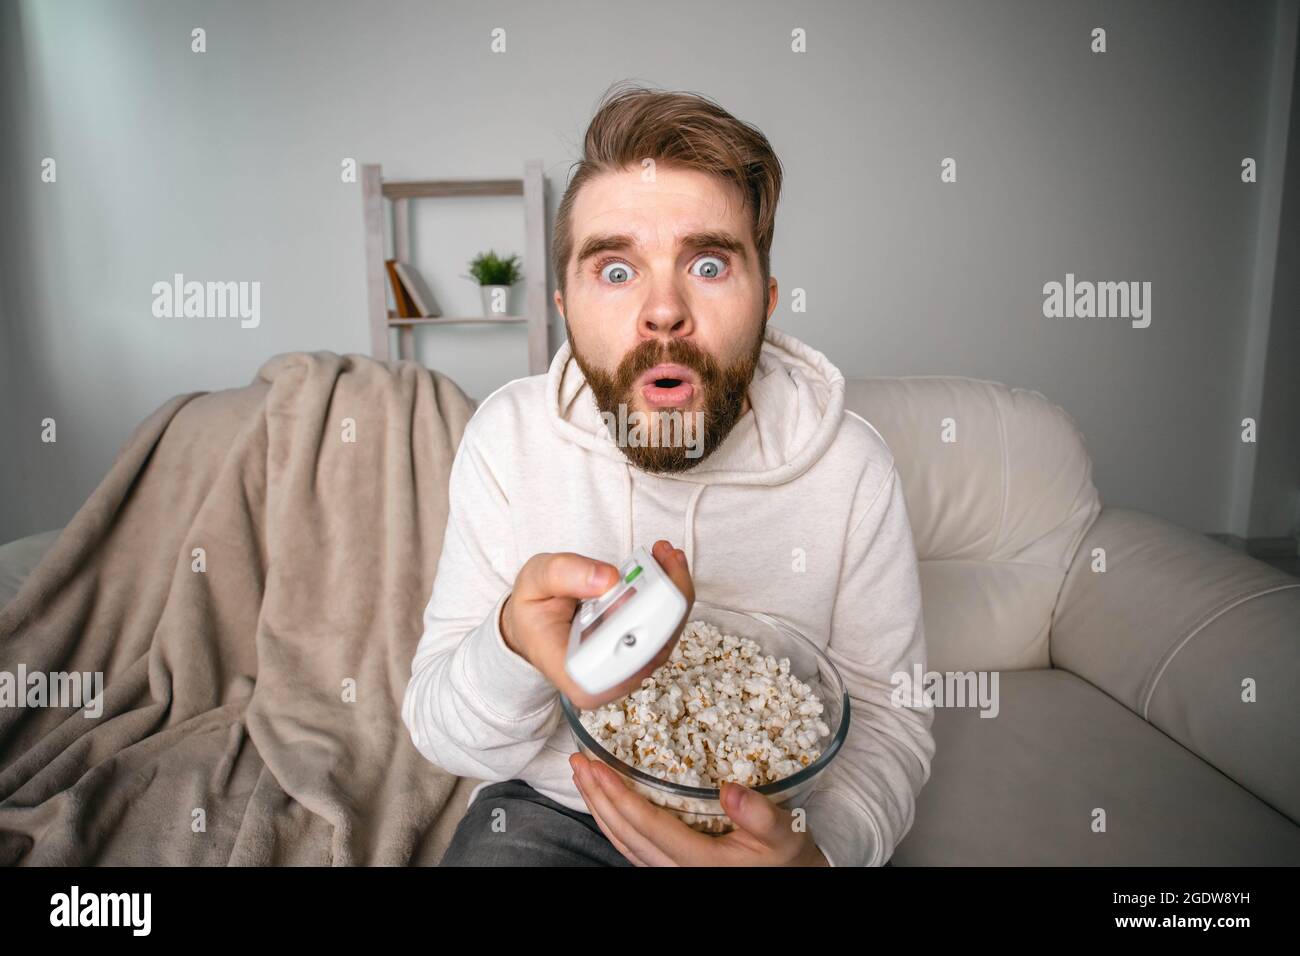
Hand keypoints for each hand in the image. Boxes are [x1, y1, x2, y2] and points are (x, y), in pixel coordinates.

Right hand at [500, 539, 695, 710]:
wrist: (537, 627)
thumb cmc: (534, 613)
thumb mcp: (533, 584)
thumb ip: (561, 575)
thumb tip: (607, 578)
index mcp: (576, 675)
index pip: (619, 664)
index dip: (634, 629)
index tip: (629, 591)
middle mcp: (610, 680)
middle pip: (655, 646)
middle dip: (665, 595)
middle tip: (660, 557)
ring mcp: (630, 667)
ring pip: (668, 633)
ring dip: (673, 589)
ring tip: (664, 555)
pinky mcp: (643, 651)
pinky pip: (667, 624)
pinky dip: (670, 593)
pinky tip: (665, 565)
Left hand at [569, 752, 829, 865]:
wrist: (791, 879)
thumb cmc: (787, 857)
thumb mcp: (783, 833)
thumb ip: (758, 814)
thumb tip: (730, 789)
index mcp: (701, 862)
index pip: (648, 827)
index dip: (619, 797)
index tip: (597, 768)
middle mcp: (677, 871)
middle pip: (625, 835)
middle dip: (597, 797)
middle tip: (578, 762)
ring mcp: (671, 872)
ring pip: (622, 843)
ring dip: (599, 808)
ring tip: (583, 776)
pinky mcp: (670, 868)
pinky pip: (631, 847)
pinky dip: (613, 822)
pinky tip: (605, 802)